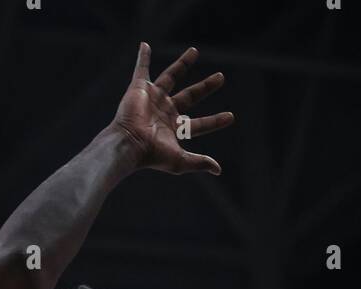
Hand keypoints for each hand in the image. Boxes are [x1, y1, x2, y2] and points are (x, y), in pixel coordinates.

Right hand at [111, 41, 232, 175]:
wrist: (130, 144)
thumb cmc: (152, 155)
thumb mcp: (180, 161)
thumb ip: (199, 162)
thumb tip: (218, 170)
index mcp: (175, 129)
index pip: (200, 124)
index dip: (215, 121)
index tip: (231, 117)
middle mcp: (166, 111)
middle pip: (191, 95)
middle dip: (205, 87)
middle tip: (221, 77)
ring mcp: (154, 98)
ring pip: (172, 76)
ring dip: (182, 64)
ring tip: (194, 51)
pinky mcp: (140, 88)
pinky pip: (141, 69)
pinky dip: (142, 57)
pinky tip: (145, 46)